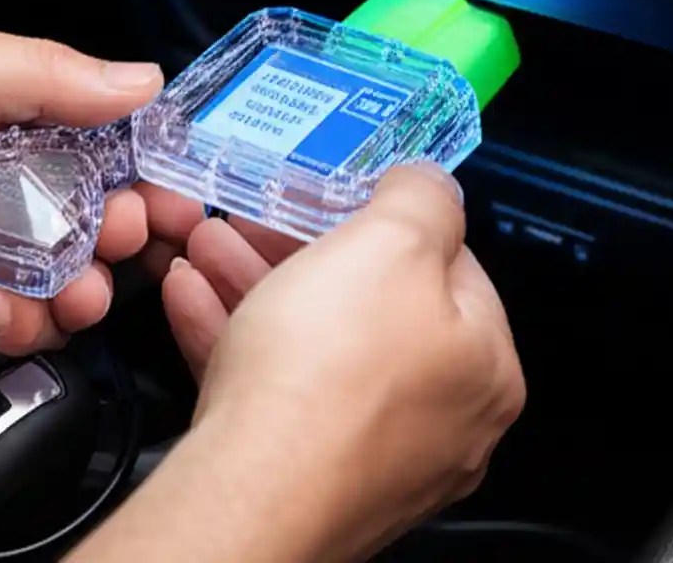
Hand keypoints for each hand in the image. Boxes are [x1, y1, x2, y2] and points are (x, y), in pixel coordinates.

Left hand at [0, 31, 162, 377]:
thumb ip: (36, 74)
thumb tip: (136, 78)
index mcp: (7, 117)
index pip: (108, 133)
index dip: (149, 161)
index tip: (171, 185)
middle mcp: (8, 184)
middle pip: (109, 211)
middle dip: (126, 229)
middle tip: (117, 235)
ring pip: (80, 277)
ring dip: (80, 287)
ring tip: (57, 287)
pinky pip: (31, 326)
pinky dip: (18, 322)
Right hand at [159, 163, 525, 559]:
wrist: (253, 491)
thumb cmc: (329, 378)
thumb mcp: (390, 242)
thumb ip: (420, 198)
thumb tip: (429, 182)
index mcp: (481, 365)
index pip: (449, 269)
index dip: (386, 220)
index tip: (338, 196)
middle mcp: (436, 420)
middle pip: (367, 308)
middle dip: (299, 252)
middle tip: (257, 219)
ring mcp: (367, 452)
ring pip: (309, 349)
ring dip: (253, 287)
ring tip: (207, 246)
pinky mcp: (303, 472)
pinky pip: (271, 390)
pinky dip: (232, 339)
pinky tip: (191, 299)